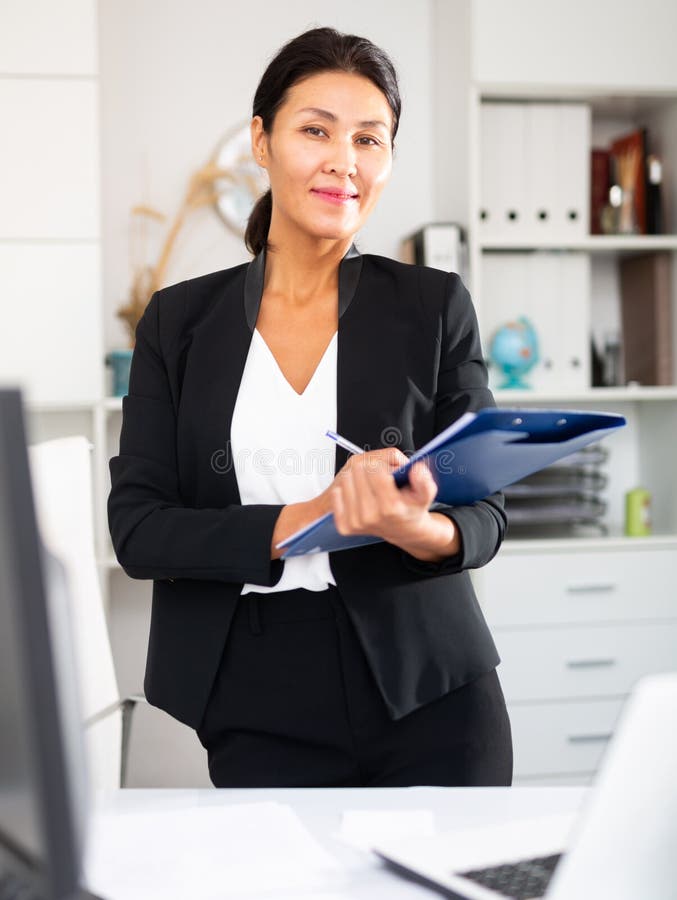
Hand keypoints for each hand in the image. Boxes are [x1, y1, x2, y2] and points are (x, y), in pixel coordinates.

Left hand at [321, 447, 440, 545]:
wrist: (402, 530)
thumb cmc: (411, 509)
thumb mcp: (425, 494)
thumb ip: (424, 480)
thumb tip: (416, 468)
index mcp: (390, 507)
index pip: (374, 469)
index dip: (382, 464)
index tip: (387, 470)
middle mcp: (371, 516)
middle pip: (359, 471)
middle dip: (370, 468)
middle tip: (379, 476)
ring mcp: (356, 522)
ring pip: (347, 479)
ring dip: (357, 476)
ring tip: (370, 485)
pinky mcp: (345, 526)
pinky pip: (337, 494)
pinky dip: (345, 490)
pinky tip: (358, 494)